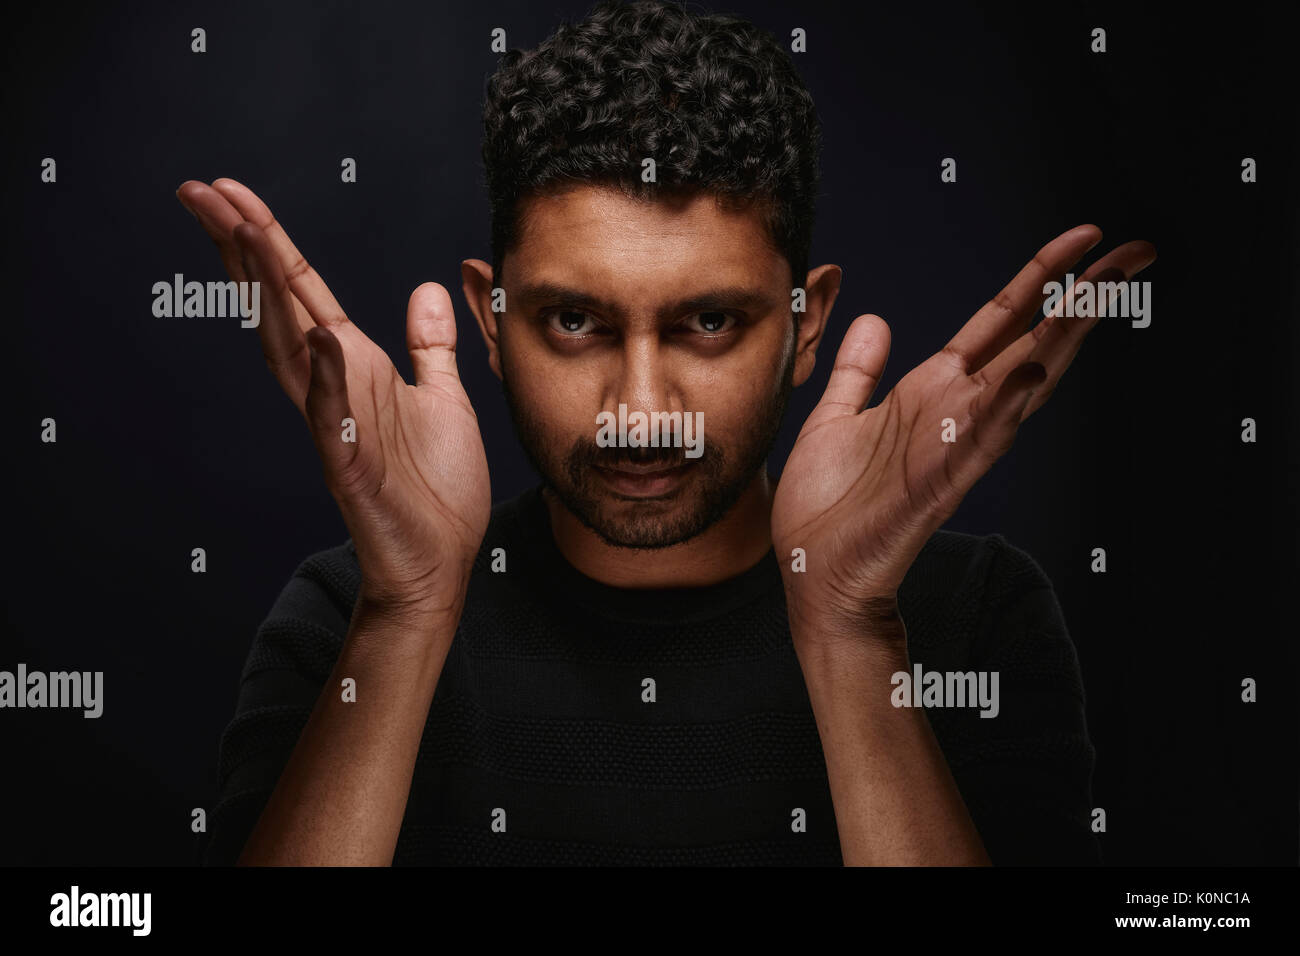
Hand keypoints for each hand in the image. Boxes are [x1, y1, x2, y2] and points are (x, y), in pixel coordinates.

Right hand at [177, 179, 490, 618]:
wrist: (439, 563)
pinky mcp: (351, 467)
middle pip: (277, 306)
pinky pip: (334, 416)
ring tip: (247, 235)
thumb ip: (431, 347)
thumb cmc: (437, 489)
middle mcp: (336, 387)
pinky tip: (319, 334)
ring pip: (291, 350)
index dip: (269, 243)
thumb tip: (425, 289)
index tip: (233, 195)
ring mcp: (336, 426)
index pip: (301, 292)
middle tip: (204, 191)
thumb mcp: (444, 399)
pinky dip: (327, 377)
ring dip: (268, 295)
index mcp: (355, 368)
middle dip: (244, 249)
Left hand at [772, 225, 1155, 645]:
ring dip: (1059, 340)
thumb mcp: (834, 418)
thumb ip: (857, 371)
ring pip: (1021, 385)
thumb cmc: (826, 507)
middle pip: (1034, 342)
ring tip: (1099, 291)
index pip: (1002, 321)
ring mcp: (952, 447)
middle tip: (1136, 250)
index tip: (1085, 238)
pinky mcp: (936, 486)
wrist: (811, 574)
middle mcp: (955, 412)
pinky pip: (978, 442)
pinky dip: (1005, 409)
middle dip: (1083, 296)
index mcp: (933, 391)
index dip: (1041, 276)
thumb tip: (876, 318)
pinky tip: (1029, 374)